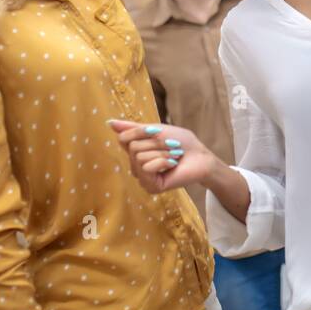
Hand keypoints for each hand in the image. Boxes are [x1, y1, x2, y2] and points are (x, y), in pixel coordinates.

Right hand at [107, 119, 221, 194]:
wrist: (201, 156)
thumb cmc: (181, 142)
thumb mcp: (156, 130)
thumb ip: (133, 129)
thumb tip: (109, 122)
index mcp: (136, 153)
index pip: (123, 138)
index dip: (141, 131)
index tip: (157, 131)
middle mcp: (136, 167)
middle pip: (133, 147)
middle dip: (156, 142)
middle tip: (171, 146)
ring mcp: (143, 178)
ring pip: (139, 157)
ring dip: (161, 152)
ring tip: (174, 156)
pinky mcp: (151, 186)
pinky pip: (147, 167)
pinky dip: (163, 161)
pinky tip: (173, 165)